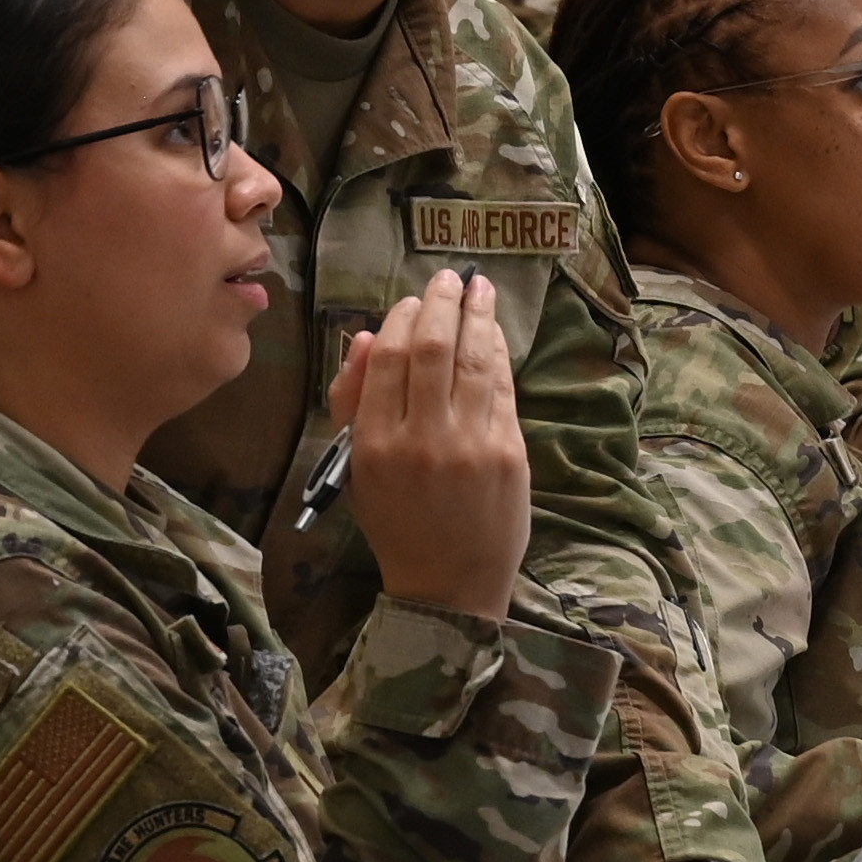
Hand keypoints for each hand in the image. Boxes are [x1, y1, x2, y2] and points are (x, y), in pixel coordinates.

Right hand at [328, 270, 527, 621]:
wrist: (449, 584)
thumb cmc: (398, 524)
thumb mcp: (357, 469)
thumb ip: (353, 404)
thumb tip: (362, 339)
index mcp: (374, 444)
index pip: (385, 361)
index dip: (399, 321)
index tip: (409, 301)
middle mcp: (421, 439)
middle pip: (430, 350)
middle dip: (440, 304)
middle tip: (448, 277)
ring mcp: (469, 444)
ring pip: (473, 360)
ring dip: (477, 315)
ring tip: (478, 287)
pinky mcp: (508, 451)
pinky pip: (502, 387)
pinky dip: (497, 352)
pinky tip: (493, 330)